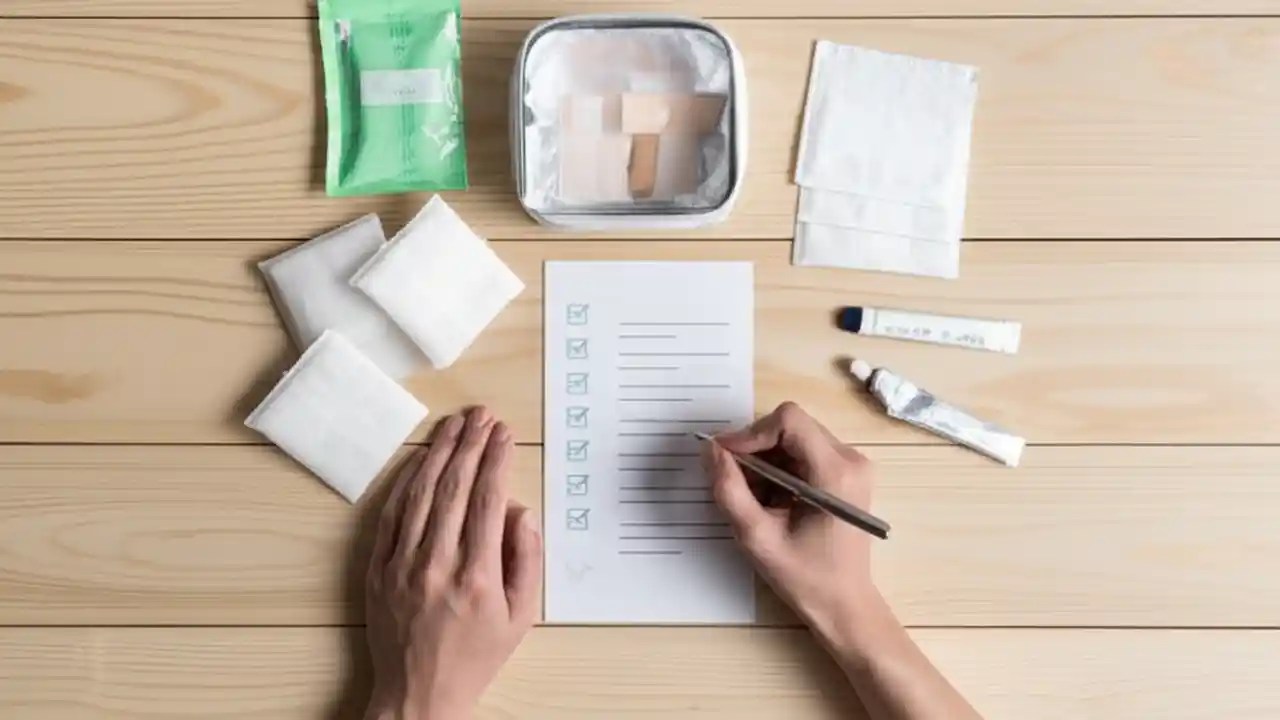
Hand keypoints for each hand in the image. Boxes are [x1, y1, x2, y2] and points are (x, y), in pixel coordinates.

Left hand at [364, 407, 541, 719]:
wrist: (419, 695)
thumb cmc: (475, 657)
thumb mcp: (521, 617)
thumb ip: (526, 560)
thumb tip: (520, 512)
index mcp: (478, 577)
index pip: (488, 501)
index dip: (497, 461)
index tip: (504, 435)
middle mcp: (438, 565)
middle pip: (454, 488)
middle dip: (471, 445)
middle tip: (483, 417)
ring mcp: (402, 565)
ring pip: (421, 494)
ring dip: (440, 453)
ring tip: (455, 425)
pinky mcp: (378, 570)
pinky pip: (391, 514)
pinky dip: (406, 482)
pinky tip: (421, 459)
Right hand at [703, 402, 879, 642]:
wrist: (844, 604)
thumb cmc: (805, 577)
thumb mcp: (758, 537)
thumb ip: (730, 490)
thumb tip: (711, 450)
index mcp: (835, 473)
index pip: (789, 420)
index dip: (751, 433)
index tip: (726, 458)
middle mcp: (851, 460)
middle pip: (792, 426)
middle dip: (756, 448)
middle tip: (734, 480)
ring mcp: (852, 465)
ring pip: (795, 437)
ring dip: (766, 459)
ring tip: (753, 496)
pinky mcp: (846, 474)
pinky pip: (804, 452)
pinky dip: (780, 467)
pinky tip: (771, 499)